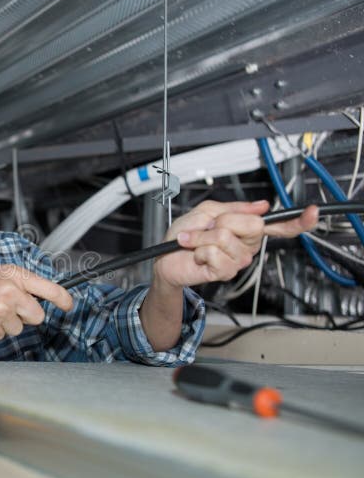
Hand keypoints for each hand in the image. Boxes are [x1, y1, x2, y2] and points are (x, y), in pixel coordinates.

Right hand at [0, 265, 72, 339]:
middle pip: (37, 315)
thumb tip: (41, 295)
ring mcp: (0, 309)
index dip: (63, 299)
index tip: (68, 305)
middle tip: (10, 309)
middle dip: (27, 316)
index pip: (49, 288)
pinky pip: (2, 335)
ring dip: (7, 324)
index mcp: (14, 274)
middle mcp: (10, 291)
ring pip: (19, 328)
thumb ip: (20, 283)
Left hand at [153, 199, 317, 287]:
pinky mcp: (224, 272)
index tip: (313, 213)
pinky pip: (217, 255)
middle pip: (251, 225)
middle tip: (207, 227)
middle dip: (222, 222)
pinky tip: (197, 255)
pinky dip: (200, 250)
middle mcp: (246, 245)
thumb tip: (262, 205)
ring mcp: (237, 260)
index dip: (297, 221)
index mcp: (245, 229)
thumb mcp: (207, 212)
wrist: (165, 257)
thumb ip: (234, 209)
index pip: (277, 226)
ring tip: (196, 243)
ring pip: (227, 239)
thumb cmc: (184, 235)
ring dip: (204, 237)